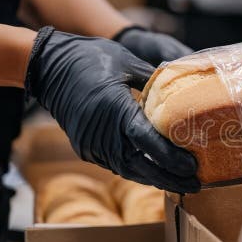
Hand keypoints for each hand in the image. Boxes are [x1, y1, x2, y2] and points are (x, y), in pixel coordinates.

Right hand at [26, 27, 199, 192]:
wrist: (45, 66)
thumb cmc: (88, 57)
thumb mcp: (125, 61)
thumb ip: (153, 80)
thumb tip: (179, 88)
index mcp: (114, 107)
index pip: (145, 140)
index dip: (169, 157)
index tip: (191, 168)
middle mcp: (101, 131)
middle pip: (139, 165)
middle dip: (169, 178)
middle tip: (196, 184)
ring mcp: (90, 143)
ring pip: (127, 169)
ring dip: (155, 178)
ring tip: (181, 182)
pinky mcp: (85, 148)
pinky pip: (115, 164)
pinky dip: (137, 170)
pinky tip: (157, 171)